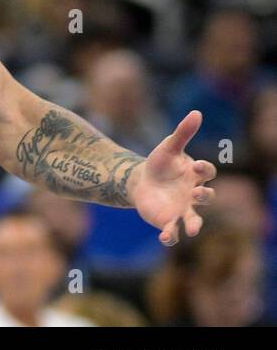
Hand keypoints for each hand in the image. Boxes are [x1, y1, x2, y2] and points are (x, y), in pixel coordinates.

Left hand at [129, 111, 216, 245]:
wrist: (141, 181)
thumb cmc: (160, 163)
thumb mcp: (169, 146)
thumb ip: (183, 132)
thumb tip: (197, 112)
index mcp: (196, 175)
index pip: (208, 173)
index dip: (205, 170)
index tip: (197, 165)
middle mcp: (194, 194)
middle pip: (207, 197)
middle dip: (204, 196)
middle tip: (195, 193)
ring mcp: (183, 209)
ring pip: (194, 220)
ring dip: (195, 224)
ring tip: (193, 229)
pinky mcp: (168, 220)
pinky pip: (172, 231)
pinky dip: (170, 235)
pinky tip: (165, 237)